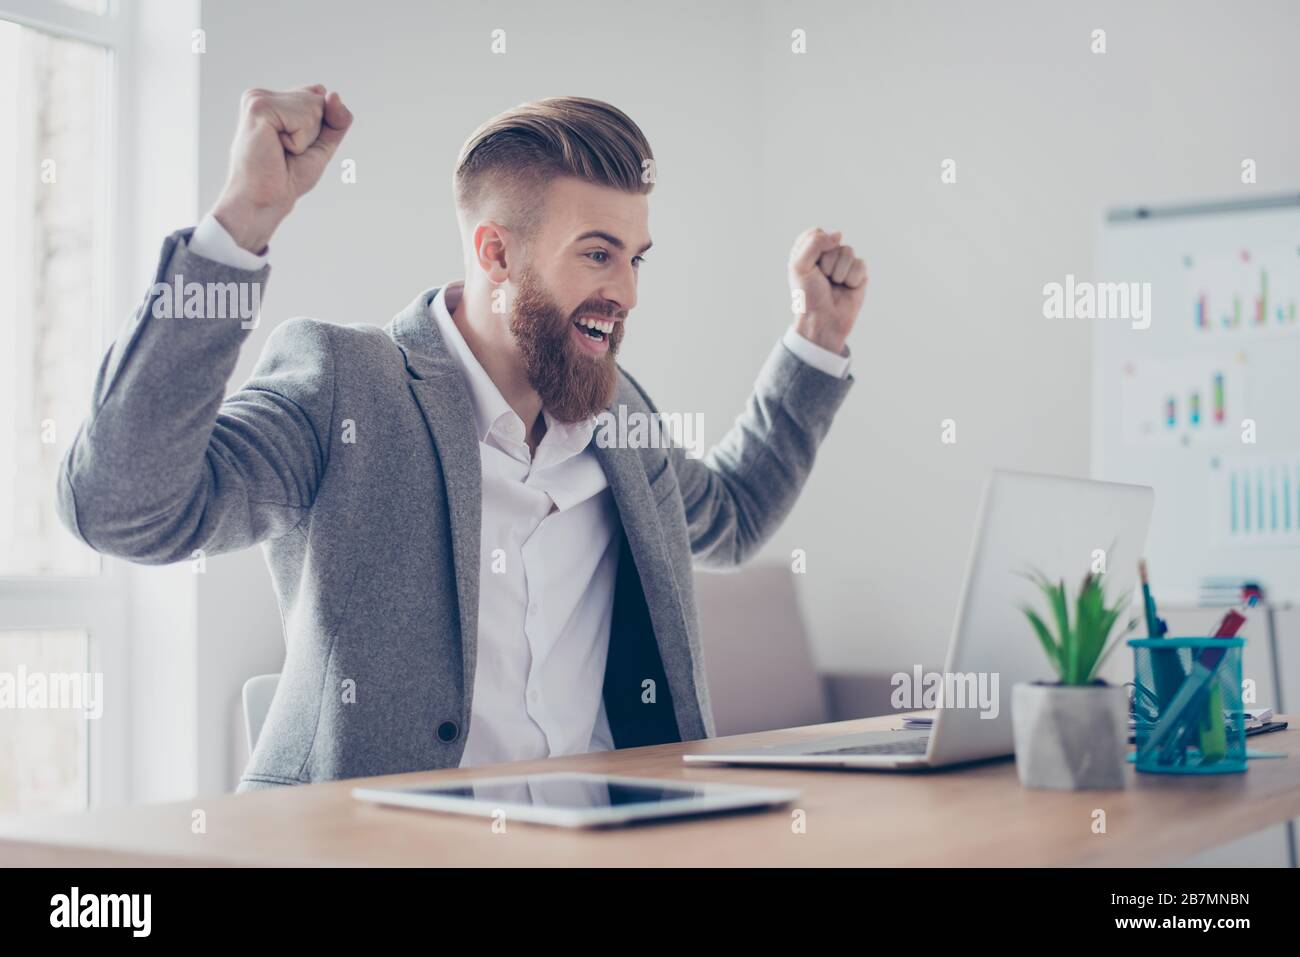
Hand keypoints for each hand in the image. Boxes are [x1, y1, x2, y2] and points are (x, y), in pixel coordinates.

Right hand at [211, 84, 352, 252]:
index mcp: (273, 100)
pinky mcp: (259, 107)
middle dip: (314, 134)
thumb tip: (333, 93)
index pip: (321, 98)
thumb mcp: (321, 144)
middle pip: (320, 101)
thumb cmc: (288, 177)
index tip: (293, 148)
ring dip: (306, 139)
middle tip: (286, 153)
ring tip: (281, 151)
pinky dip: (299, 141)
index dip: (320, 129)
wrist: (266, 201)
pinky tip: (277, 148)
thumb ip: (336, 119)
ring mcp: (258, 98)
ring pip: (314, 107)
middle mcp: (262, 95)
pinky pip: (305, 117)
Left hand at [787, 227, 867, 354]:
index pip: (816, 233)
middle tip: (822, 279)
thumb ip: (814, 243)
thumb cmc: (808, 295)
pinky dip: (851, 279)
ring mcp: (843, 264)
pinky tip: (846, 288)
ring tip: (834, 285)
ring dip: (839, 272)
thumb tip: (839, 234)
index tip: (810, 266)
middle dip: (827, 262)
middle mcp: (827, 255)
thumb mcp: (799, 266)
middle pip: (834, 241)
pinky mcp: (858, 274)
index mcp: (809, 251)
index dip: (815, 247)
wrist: (823, 321)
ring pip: (848, 251)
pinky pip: (860, 264)